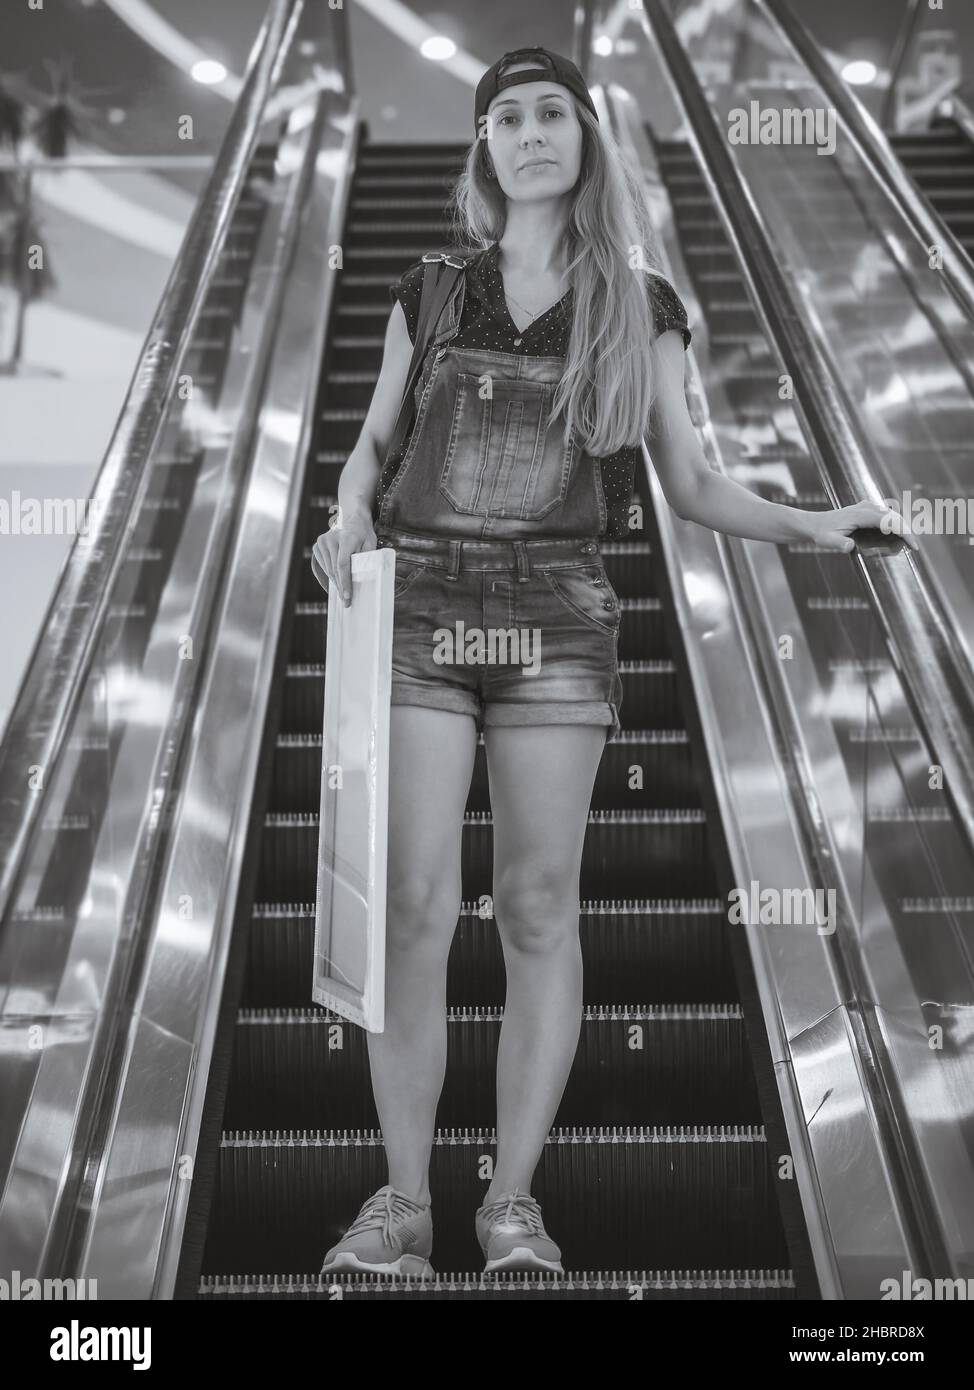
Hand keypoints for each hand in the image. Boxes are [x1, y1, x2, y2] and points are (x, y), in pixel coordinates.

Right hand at [311, 511, 376, 606]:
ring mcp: (322, 542)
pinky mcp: (317, 546)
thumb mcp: (371, 544)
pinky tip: (337, 583)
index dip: (345, 582)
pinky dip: (330, 576)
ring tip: (344, 593)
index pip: (343, 564)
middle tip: (347, 602)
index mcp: (346, 538)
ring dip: (336, 582)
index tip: (347, 597)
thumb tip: (365, 579)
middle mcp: (331, 539)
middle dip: (341, 587)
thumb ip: (367, 559)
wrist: (352, 519)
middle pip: (335, 570)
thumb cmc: (364, 534)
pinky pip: (323, 566)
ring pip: (328, 570)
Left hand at [802, 499, 917, 552]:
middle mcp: (867, 507)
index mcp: (861, 515)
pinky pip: (886, 515)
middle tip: (914, 547)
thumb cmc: (822, 533)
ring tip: (909, 542)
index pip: (889, 522)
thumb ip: (838, 544)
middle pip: (894, 517)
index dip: (903, 532)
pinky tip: (898, 534)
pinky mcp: (867, 509)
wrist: (815, 523)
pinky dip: (895, 523)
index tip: (912, 545)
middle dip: (907, 531)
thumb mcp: (827, 541)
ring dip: (902, 526)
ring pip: (891, 514)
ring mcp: (867, 506)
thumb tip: (848, 546)